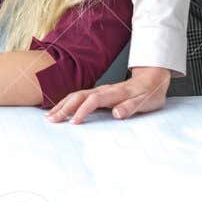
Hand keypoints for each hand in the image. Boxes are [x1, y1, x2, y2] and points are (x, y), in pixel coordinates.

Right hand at [46, 66, 171, 123]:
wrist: (152, 79)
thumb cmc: (149, 93)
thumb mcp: (146, 102)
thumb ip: (131, 107)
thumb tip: (117, 114)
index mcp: (114, 93)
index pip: (93, 101)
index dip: (82, 111)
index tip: (73, 122)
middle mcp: (103, 90)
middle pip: (79, 96)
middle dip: (64, 108)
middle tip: (51, 120)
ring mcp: (99, 91)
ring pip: (76, 95)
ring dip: (62, 105)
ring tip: (50, 116)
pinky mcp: (98, 94)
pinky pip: (79, 97)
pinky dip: (67, 103)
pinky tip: (60, 109)